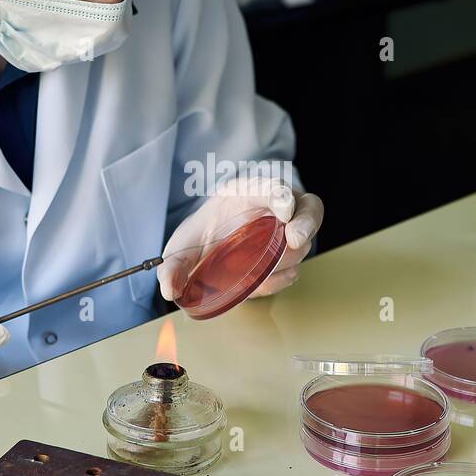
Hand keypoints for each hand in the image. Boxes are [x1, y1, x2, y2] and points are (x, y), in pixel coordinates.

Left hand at [158, 176, 322, 302]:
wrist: (209, 251)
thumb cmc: (200, 238)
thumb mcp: (181, 248)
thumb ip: (172, 266)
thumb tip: (169, 289)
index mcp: (246, 193)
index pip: (271, 186)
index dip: (280, 195)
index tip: (284, 209)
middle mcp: (274, 209)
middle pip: (307, 208)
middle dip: (305, 223)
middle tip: (294, 240)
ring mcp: (286, 233)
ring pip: (303, 242)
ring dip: (286, 260)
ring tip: (258, 272)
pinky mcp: (287, 258)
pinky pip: (294, 269)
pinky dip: (280, 279)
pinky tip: (260, 282)